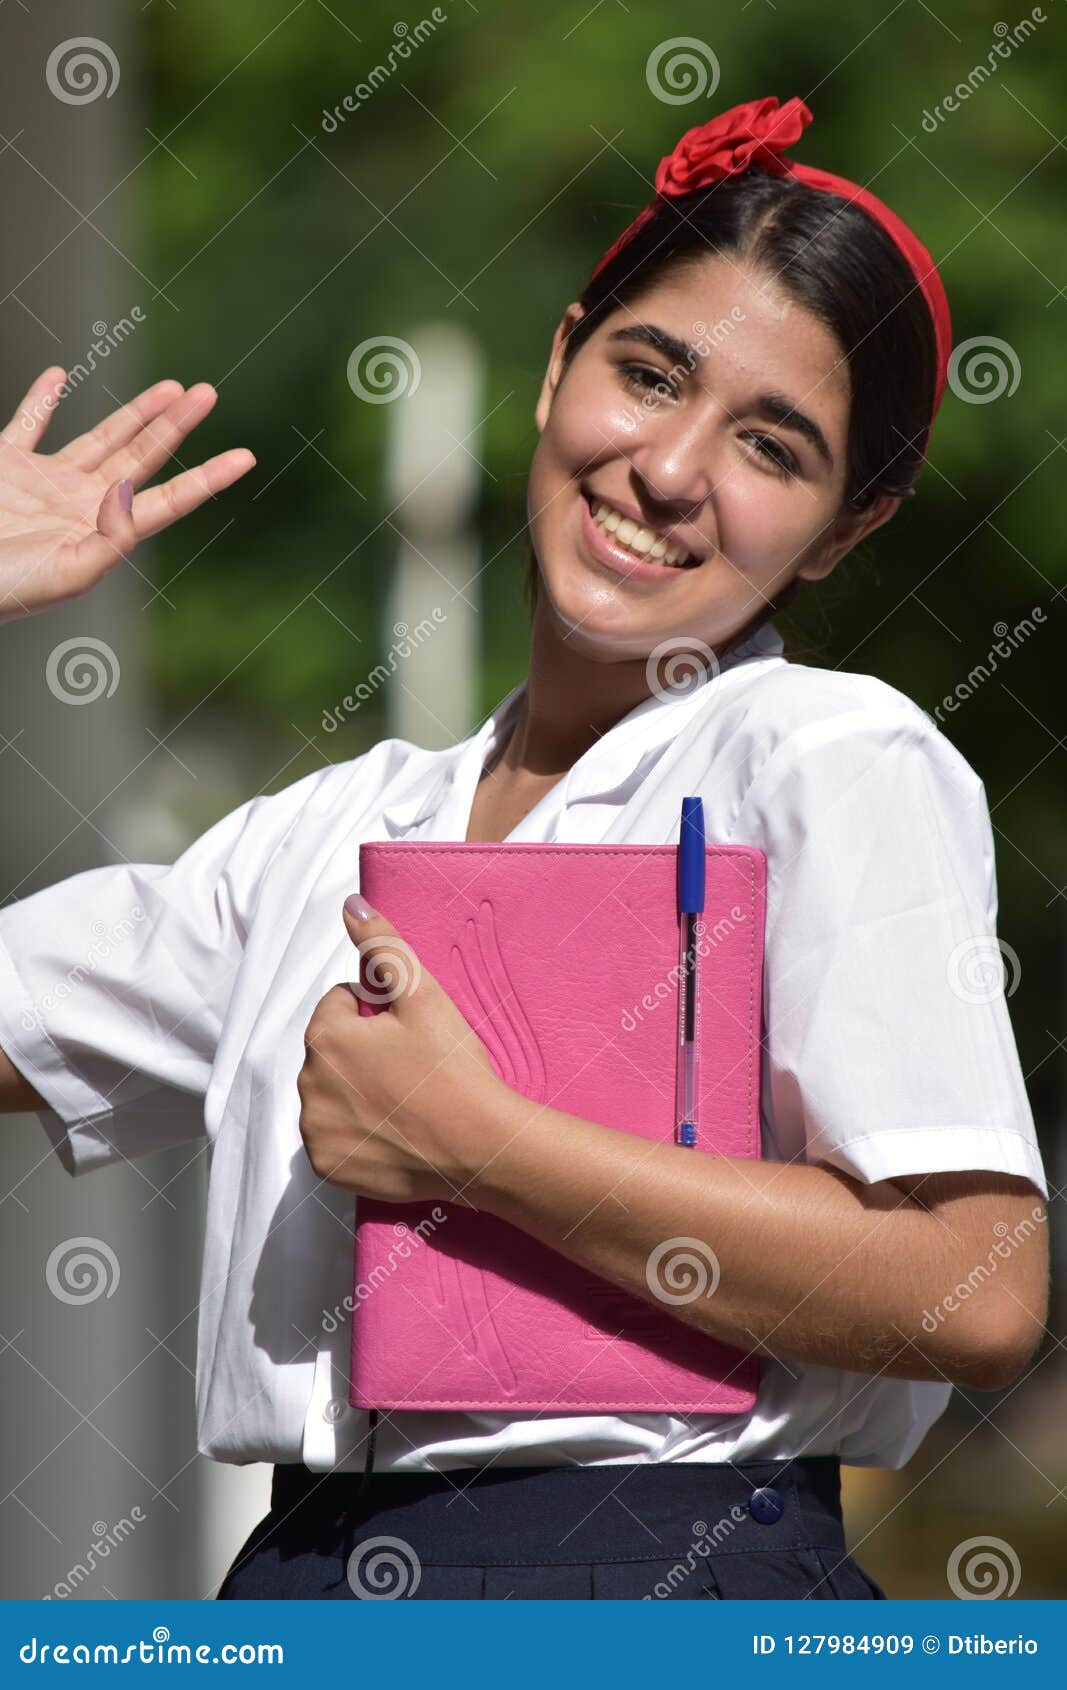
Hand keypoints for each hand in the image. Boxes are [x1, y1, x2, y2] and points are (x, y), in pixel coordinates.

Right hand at [0, 366, 254, 623]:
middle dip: (176, 426)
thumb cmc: (5, 591)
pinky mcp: (4, 465)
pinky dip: (40, 400)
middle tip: (209, 393)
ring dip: (136, 412)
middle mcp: (82, 504)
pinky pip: (26, 424)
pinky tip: (58, 375)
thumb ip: (108, 539)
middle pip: (142, 458)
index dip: (208, 477)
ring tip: (171, 387)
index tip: (246, 456)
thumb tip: (133, 496)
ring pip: (101, 437)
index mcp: (103, 532)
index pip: (169, 500)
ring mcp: (44, 483)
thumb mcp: (66, 574)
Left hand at [297, 896, 504, 1201]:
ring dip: (356, 1092)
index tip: (410, 1034)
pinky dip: (356, 1133)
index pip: (340, 1003)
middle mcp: (308, 1085)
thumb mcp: (422, 995)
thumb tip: (352, 906)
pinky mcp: (328, 1166)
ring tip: (406, 1101)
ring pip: (331, 1094)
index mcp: (325, 1037)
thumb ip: (382, 947)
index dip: (378, 1013)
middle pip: (332, 1051)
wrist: (481, 1147)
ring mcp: (316, 1130)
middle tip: (413, 1068)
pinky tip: (393, 1131)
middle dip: (363, 1052)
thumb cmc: (454, 1069)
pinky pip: (334, 1137)